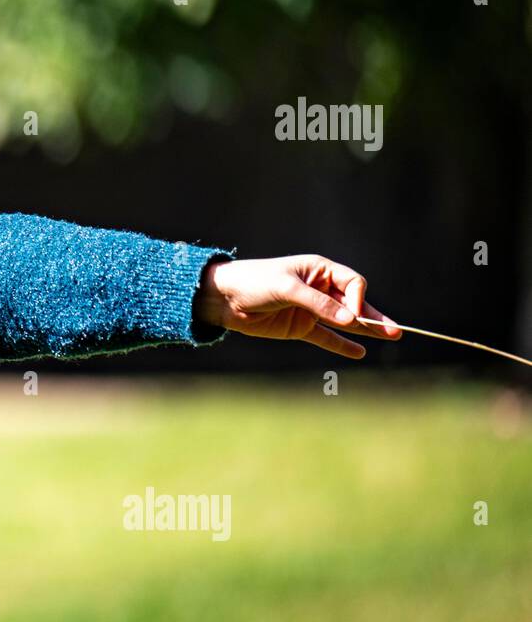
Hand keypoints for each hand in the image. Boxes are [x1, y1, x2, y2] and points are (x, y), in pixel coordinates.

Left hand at [193, 254, 401, 358]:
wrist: (223, 298)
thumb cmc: (253, 282)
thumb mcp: (286, 289)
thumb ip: (318, 305)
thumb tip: (349, 320)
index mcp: (318, 269)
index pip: (351, 283)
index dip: (356, 299)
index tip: (348, 313)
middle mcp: (318, 289)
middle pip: (353, 303)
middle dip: (373, 316)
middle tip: (397, 331)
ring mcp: (310, 310)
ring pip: (344, 322)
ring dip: (365, 330)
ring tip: (391, 336)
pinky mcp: (299, 327)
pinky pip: (326, 337)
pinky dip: (342, 344)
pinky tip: (360, 352)